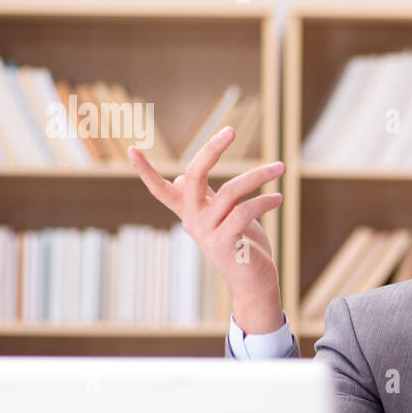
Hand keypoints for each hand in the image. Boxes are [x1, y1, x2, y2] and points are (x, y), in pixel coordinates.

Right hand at [128, 126, 285, 332]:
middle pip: (194, 176)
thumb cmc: (242, 244)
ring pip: (231, 191)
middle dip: (211, 150)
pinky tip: (278, 198)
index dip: (146, 171)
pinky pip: (245, 211)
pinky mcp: (225, 243)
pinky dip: (265, 200)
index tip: (131, 149)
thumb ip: (208, 197)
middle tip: (230, 130)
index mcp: (189, 212)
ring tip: (280, 167)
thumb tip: (181, 179)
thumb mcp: (222, 216)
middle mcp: (193, 221)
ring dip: (259, 175)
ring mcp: (207, 233)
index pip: (161, 190)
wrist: (254, 282)